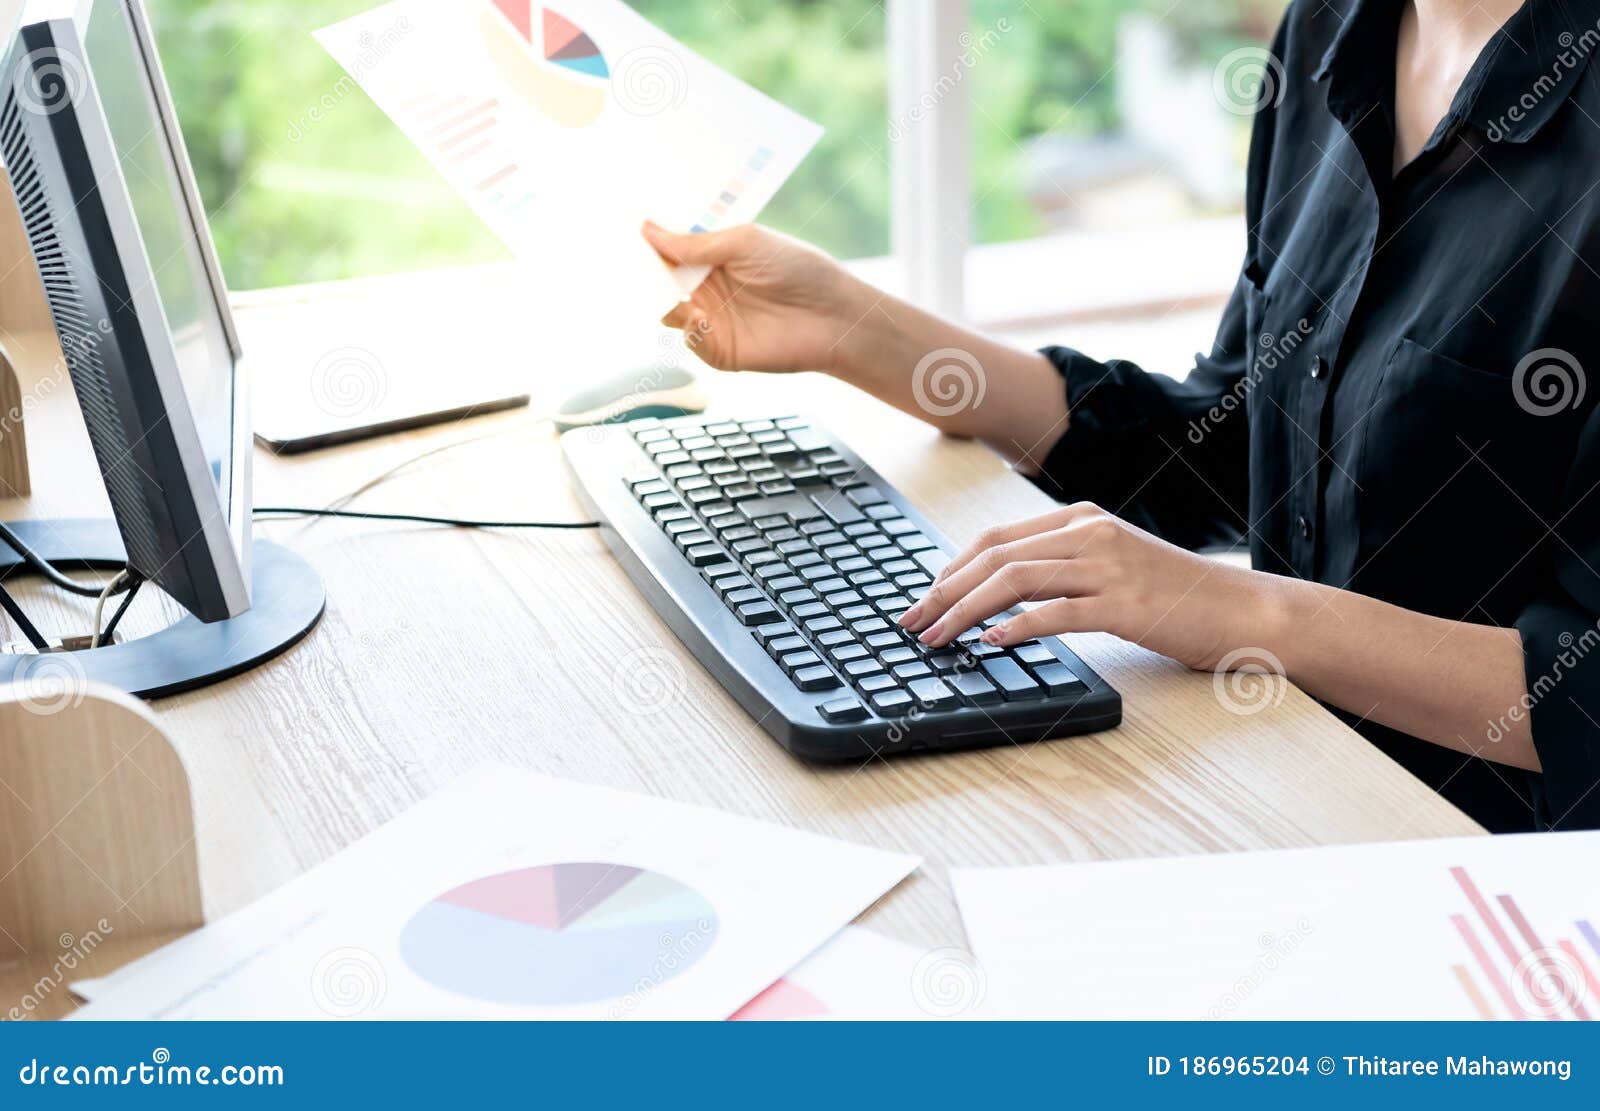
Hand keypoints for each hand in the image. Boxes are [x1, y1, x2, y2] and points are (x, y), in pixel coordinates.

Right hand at [643, 222, 859, 373]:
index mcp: (713, 256)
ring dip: (661, 300)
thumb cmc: (797, 269)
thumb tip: (648, 230)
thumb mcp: (744, 243)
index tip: (624, 230)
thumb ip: (695, 242)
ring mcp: (713, 319)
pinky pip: (690, 341)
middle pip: (661, 282)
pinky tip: (697, 315)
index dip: (648, 242)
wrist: (833, 316)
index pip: (670, 249)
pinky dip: (688, 329)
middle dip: (642, 272)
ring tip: (661, 288)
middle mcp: (708, 288)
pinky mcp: (720, 350)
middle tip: (620, 261)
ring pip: (668, 311)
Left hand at [899, 503, 1279, 670]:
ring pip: (1015, 580)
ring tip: (938, 638)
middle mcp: (1091, 535)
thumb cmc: (1176, 596)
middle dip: (943, 591)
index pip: (995, 538)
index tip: (924, 599)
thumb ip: (1063, 569)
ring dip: (965, 611)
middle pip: (994, 556)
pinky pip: (1056, 613)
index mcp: (1082, 520)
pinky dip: (1015, 627)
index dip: (950, 569)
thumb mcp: (1113, 566)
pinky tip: (990, 643)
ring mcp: (1109, 567)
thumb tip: (998, 596)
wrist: (1243, 610)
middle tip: (913, 622)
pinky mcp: (1126, 605)